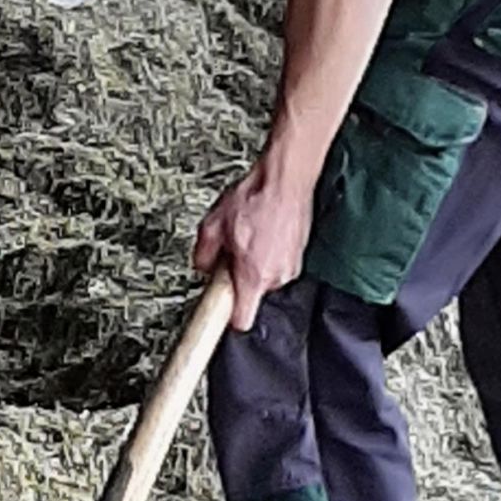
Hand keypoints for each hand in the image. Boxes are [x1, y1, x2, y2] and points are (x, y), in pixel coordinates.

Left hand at [191, 161, 313, 333]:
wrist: (285, 180)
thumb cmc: (254, 199)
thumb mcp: (213, 225)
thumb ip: (203, 254)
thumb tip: (202, 266)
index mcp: (254, 276)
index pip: (242, 320)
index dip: (227, 317)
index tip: (219, 314)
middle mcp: (277, 277)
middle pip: (249, 294)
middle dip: (237, 278)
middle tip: (231, 253)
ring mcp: (291, 267)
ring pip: (263, 278)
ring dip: (253, 263)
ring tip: (249, 236)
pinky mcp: (299, 256)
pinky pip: (276, 264)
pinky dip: (268, 253)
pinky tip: (262, 231)